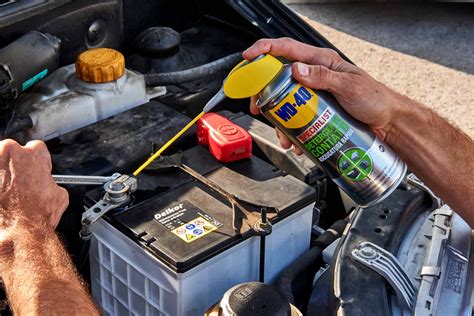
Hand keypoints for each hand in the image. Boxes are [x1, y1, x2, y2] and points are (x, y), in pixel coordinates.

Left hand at [0, 140, 67, 229]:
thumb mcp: (60, 196)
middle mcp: (9, 152)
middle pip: (11, 152)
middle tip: (18, 185)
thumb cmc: (36, 214)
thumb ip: (52, 182)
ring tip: (5, 193)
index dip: (36, 164)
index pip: (36, 149)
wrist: (17, 232)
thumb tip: (49, 185)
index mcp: (34, 153)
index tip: (33, 174)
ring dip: (1, 175)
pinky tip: (1, 198)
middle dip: (14, 167)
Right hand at [243, 38, 404, 147]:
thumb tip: (296, 70)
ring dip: (279, 119)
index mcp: (321, 61)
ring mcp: (314, 94)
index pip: (287, 48)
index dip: (264, 50)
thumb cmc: (375, 100)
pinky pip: (295, 117)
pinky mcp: (315, 111)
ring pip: (285, 102)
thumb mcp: (350, 86)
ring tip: (284, 135)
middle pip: (278, 78)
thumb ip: (324, 77)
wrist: (388, 123)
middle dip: (265, 94)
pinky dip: (290, 130)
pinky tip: (294, 140)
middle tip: (258, 107)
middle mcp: (314, 75)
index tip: (248, 58)